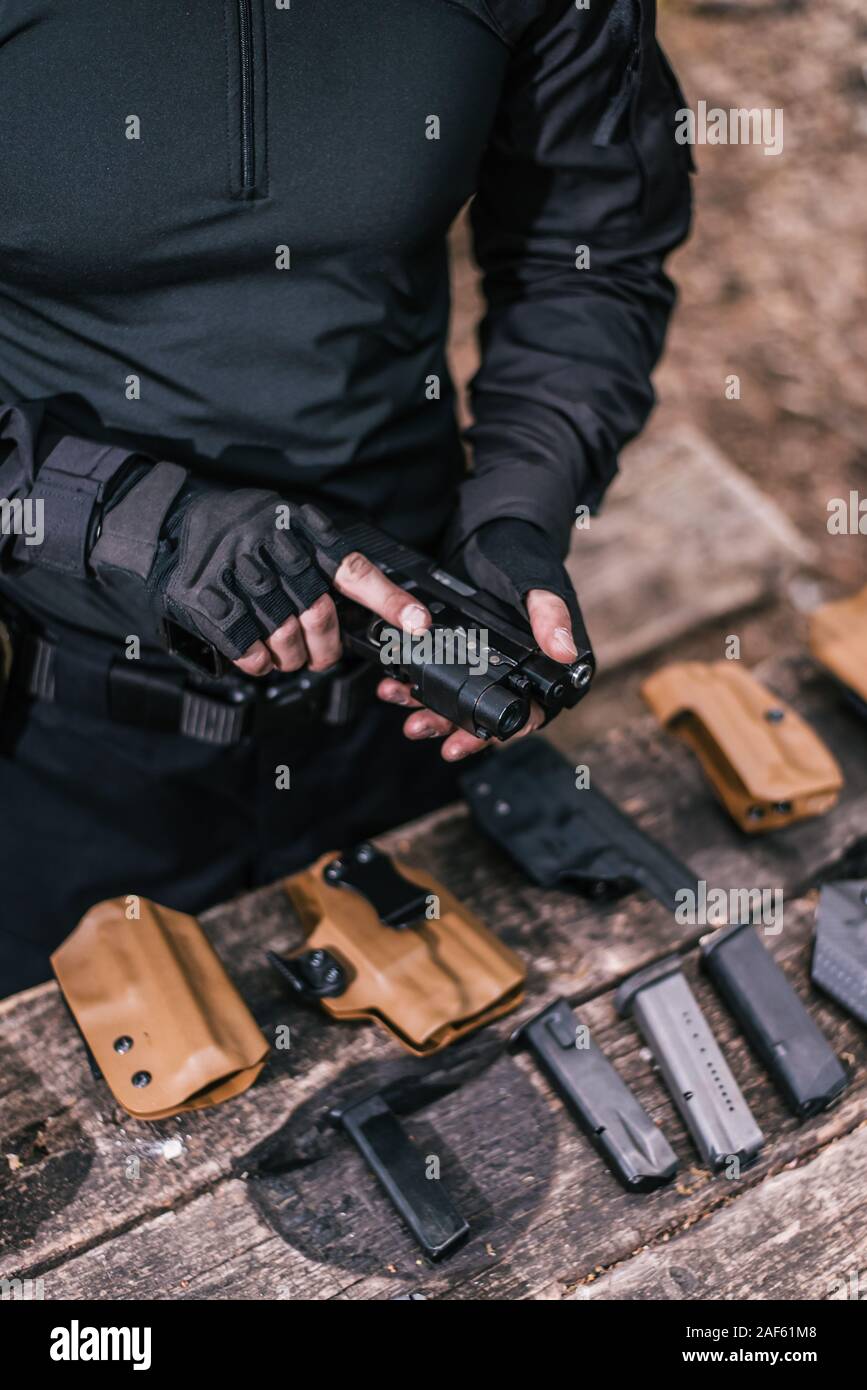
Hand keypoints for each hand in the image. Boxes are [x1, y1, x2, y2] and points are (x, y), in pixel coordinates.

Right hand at [96, 471, 430, 676]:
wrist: (171, 524)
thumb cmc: (241, 532)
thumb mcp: (287, 526)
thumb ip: (321, 561)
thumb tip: (375, 609)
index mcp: (301, 528)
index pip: (355, 569)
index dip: (389, 600)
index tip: (418, 625)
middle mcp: (273, 546)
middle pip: (319, 614)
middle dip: (326, 648)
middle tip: (323, 658)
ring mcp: (237, 570)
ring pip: (284, 635)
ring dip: (290, 658)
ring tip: (287, 656)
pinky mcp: (206, 597)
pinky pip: (247, 647)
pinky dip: (258, 662)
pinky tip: (259, 657)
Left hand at [377, 516, 580, 759]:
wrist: (490, 531)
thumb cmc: (522, 555)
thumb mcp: (535, 582)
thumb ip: (549, 614)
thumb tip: (565, 654)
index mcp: (549, 663)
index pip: (531, 712)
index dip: (500, 732)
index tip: (467, 741)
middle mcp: (521, 670)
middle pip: (490, 715)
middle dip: (454, 728)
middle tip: (422, 728)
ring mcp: (489, 663)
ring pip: (462, 702)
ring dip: (432, 712)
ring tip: (405, 712)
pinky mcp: (462, 652)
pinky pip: (441, 678)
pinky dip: (418, 685)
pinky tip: (396, 685)